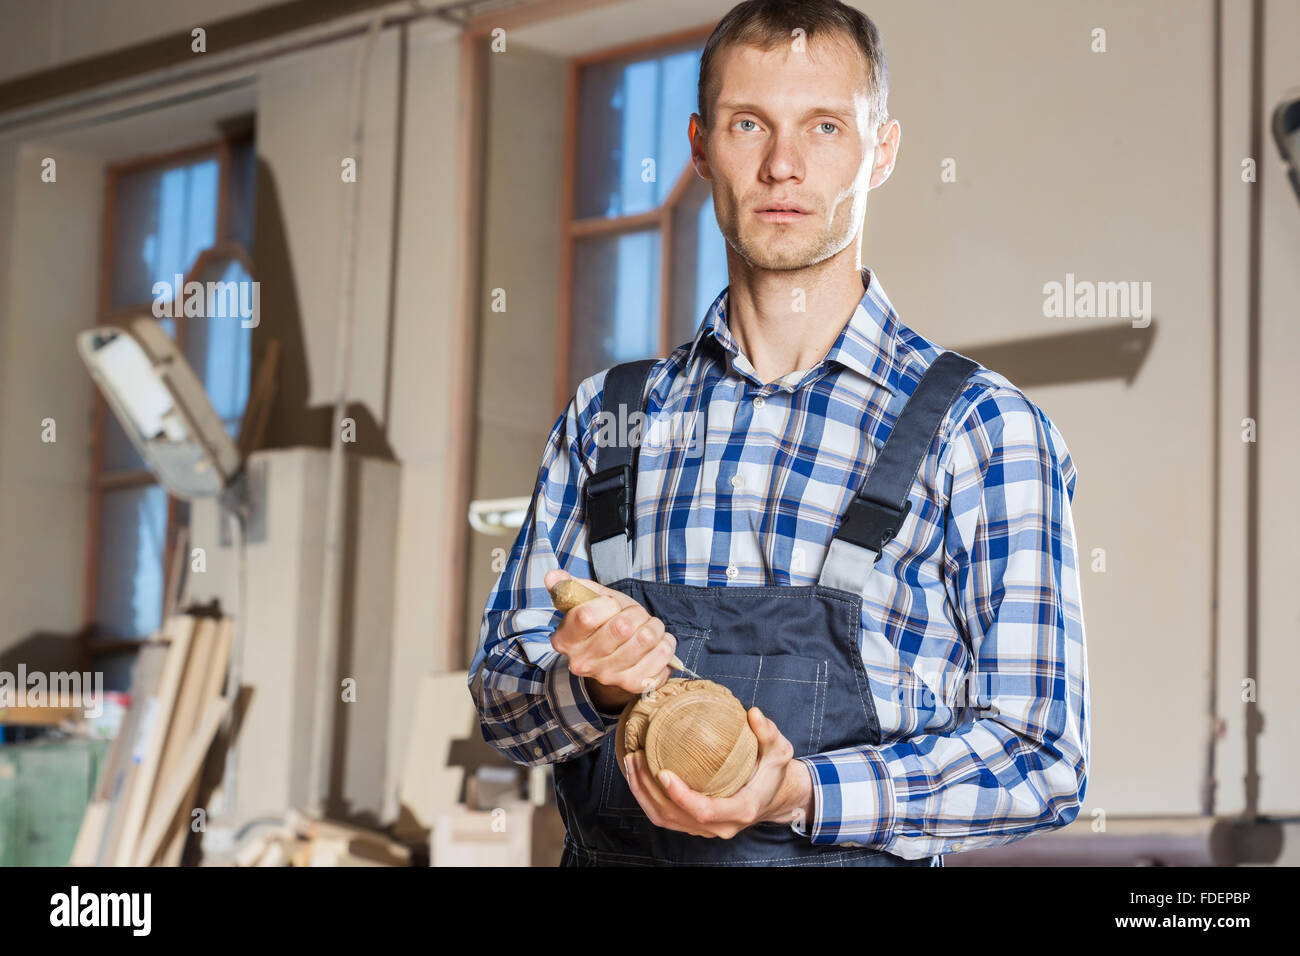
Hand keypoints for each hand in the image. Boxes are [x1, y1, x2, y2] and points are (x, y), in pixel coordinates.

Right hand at [545, 568, 677, 710]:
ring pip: (645, 640)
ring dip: (654, 626)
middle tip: (636, 615)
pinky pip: (662, 657)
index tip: (611, 604)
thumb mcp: (587, 601)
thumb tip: (552, 575)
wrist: (613, 659)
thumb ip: (569, 586)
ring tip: (649, 626)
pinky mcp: (634, 685)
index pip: (587, 616)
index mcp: (564, 640)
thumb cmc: (602, 623)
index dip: (607, 603)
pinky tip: (658, 643)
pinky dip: (666, 644)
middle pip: (621, 627)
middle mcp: (582, 663)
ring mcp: (608, 677)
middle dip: (636, 613)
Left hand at [623, 705, 814, 837]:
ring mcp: (706, 829)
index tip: (663, 772)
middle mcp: (721, 826)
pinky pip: (665, 817)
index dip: (681, 796)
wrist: (775, 796)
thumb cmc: (773, 772)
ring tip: (632, 761)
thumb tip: (753, 714)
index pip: (704, 811)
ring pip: (664, 819)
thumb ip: (769, 733)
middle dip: (649, 789)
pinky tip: (638, 773)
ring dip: (642, 793)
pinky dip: (647, 798)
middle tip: (637, 756)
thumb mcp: (779, 751)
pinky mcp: (695, 825)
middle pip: (674, 816)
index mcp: (741, 809)